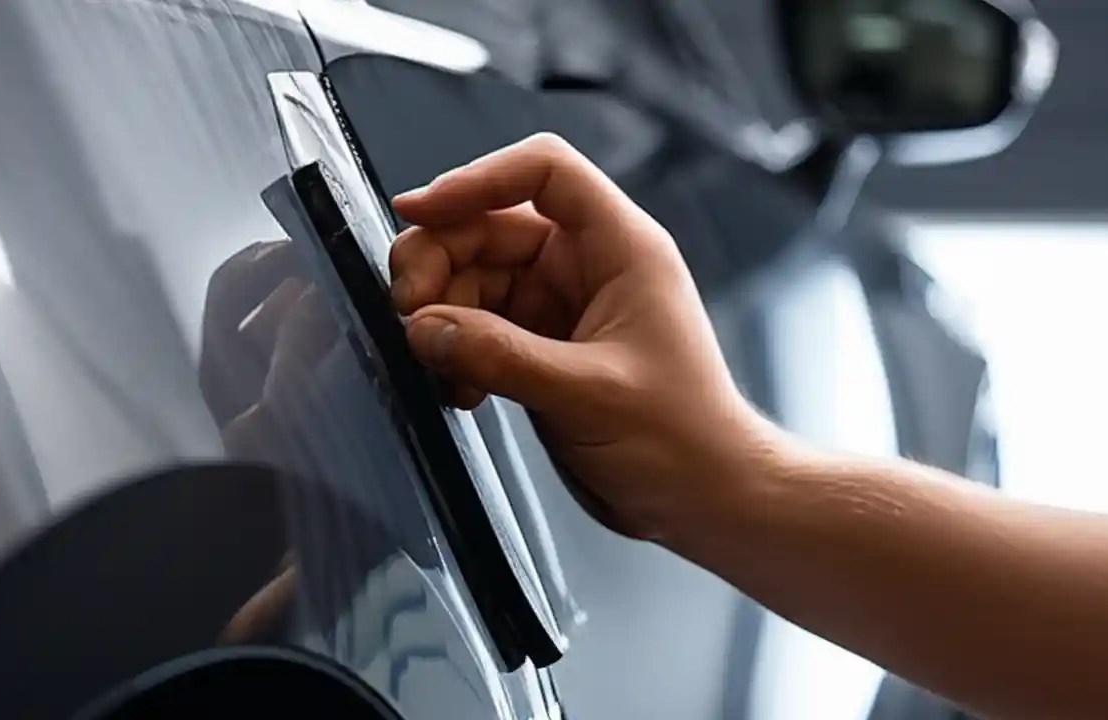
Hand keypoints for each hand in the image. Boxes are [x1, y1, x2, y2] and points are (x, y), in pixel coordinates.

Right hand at [390, 133, 774, 542]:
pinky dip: (455, 352)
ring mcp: (561, 308)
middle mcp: (588, 266)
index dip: (478, 178)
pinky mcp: (541, 350)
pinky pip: (478, 328)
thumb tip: (424, 327)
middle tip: (407, 306)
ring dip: (442, 313)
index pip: (544, 172)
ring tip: (436, 362)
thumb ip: (501, 356)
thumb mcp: (587, 393)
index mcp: (620, 247)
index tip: (418, 209)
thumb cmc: (682, 438)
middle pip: (491, 225)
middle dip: (440, 259)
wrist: (700, 500)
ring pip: (475, 279)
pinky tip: (460, 390)